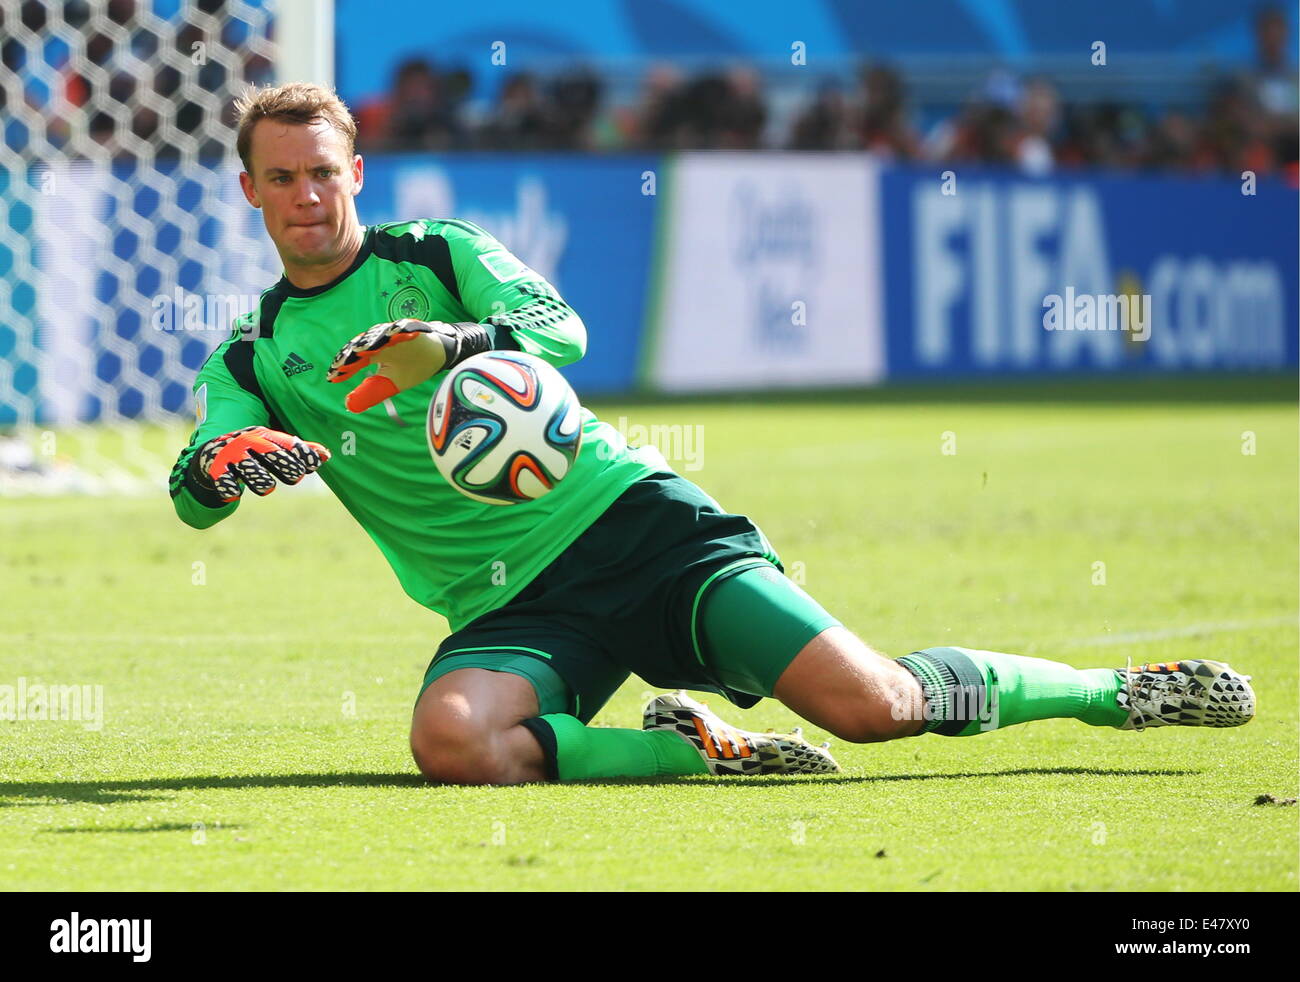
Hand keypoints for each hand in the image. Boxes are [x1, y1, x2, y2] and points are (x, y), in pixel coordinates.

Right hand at [190, 426, 330, 502]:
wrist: (213, 453)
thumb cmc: (255, 453)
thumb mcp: (276, 448)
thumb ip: (299, 451)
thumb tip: (326, 455)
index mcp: (267, 436)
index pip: (289, 444)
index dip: (303, 454)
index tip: (314, 464)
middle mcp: (250, 442)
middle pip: (273, 455)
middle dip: (287, 467)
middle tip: (294, 477)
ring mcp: (233, 455)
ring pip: (251, 470)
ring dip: (262, 481)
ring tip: (267, 487)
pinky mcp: (217, 470)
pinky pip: (225, 481)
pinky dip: (230, 489)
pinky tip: (233, 494)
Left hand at [327, 319, 451, 412]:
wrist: (437, 357)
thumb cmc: (411, 368)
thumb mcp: (389, 384)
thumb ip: (370, 393)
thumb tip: (349, 406)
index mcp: (374, 354)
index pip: (355, 360)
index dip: (343, 368)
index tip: (331, 378)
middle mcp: (382, 342)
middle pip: (363, 345)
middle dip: (352, 354)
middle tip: (341, 364)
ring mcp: (397, 334)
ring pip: (381, 335)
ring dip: (371, 341)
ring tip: (361, 349)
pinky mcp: (414, 329)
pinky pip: (406, 328)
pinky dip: (399, 329)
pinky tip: (392, 334)